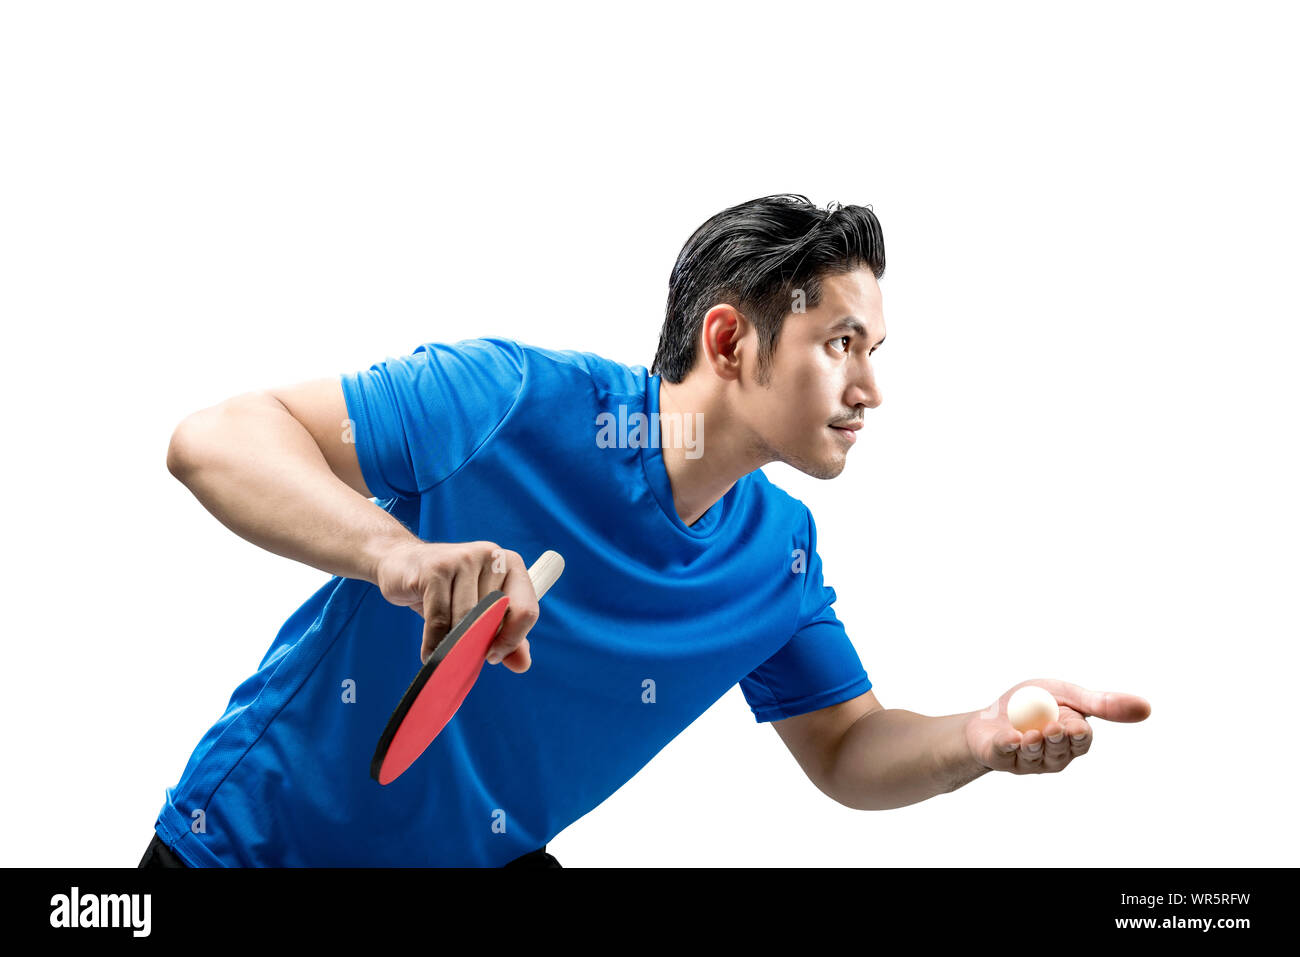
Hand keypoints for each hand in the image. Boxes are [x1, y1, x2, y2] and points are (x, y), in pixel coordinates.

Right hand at [373, 540, 538, 672]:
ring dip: (454, 645)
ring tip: (444, 655)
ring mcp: (463, 558)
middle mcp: (491, 556)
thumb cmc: (446, 592)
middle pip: (492, 617)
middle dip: (476, 643)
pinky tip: (430, 653)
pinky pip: (440, 618)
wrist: (401, 563)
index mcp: (510, 564)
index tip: (494, 656)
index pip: (526, 609)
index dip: (512, 640)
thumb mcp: (480, 613)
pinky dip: (434, 643)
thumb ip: (505, 637)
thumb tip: (523, 665)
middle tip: (461, 656)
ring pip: (466, 619)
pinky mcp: (436, 568)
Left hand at [965, 678, 1150, 774]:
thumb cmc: (1031, 703)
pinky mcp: (1001, 759)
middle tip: (1053, 728)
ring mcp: (1027, 762)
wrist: (989, 715)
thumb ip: (1100, 703)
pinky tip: (1009, 739)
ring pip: (1034, 757)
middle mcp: (1053, 756)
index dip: (1078, 735)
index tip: (1076, 726)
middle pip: (1059, 752)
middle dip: (1056, 741)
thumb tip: (1147, 708)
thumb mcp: (1065, 694)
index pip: (1081, 741)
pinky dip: (1006, 746)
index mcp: (1071, 739)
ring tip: (1030, 735)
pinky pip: (1005, 755)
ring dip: (1032, 746)